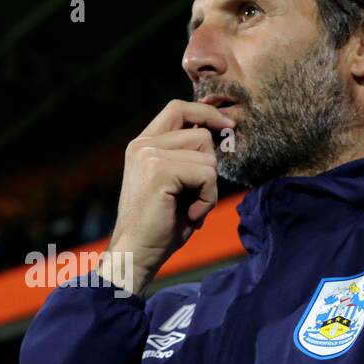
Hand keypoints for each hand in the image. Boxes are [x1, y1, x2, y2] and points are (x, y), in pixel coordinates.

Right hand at [101, 100, 233, 296]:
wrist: (136, 254)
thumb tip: (221, 133)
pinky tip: (190, 214)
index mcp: (143, 144)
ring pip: (207, 157)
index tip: (227, 125)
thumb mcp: (176, 184)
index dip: (206, 112)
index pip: (178, 109)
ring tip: (191, 208)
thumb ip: (188, 157)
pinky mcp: (159, 171)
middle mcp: (142, 145)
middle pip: (200, 133)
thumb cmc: (159, 226)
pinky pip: (206, 175)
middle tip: (197, 194)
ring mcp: (149, 155)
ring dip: (209, 187)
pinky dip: (207, 199)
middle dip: (210, 165)